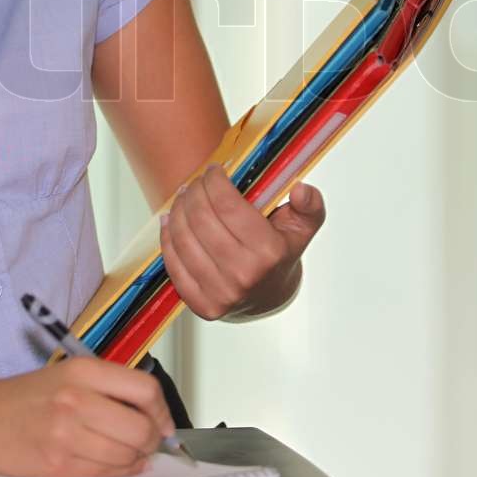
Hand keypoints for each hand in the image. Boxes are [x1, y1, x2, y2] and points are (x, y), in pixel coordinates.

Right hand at [0, 357, 174, 476]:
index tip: (163, 422)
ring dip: (134, 458)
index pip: (145, 389)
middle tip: (148, 442)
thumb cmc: (21, 398)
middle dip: (153, 440)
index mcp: (81, 370)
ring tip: (123, 452)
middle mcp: (74, 399)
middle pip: (142, 427)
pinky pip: (105, 473)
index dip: (162, 411)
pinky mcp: (57, 466)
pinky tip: (108, 462)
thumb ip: (108, 388)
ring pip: (127, 455)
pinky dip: (115, 471)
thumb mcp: (65, 374)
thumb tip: (155, 417)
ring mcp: (65, 434)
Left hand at [159, 166, 326, 320]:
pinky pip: (173, 265)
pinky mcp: (202, 305)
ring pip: (183, 239)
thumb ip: (309, 205)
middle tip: (196, 182)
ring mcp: (221, 294)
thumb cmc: (281, 255)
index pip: (228, 206)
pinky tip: (171, 221)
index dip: (214, 181)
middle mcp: (244, 275)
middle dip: (194, 192)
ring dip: (178, 211)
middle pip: (202, 219)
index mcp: (269, 253)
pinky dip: (167, 238)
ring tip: (183, 198)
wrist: (269, 296)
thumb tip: (300, 189)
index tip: (213, 170)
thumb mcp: (302, 226)